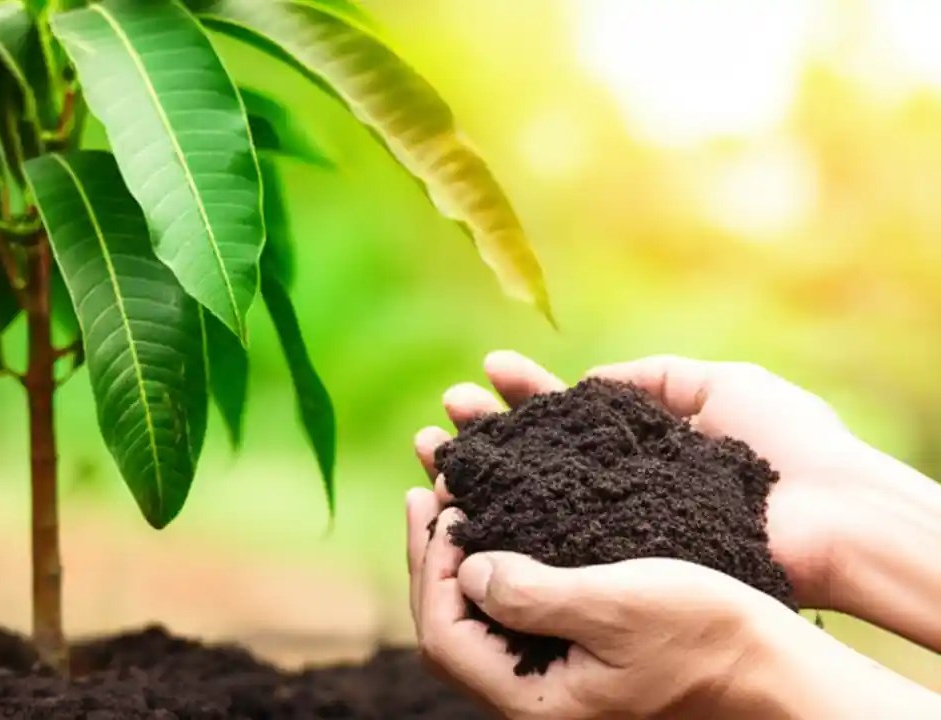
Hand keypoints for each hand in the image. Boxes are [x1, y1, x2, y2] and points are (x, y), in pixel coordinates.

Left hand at [406, 491, 787, 718]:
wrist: (774, 671)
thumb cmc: (706, 636)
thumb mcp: (617, 605)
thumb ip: (532, 594)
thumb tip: (466, 568)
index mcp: (536, 700)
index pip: (444, 635)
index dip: (431, 566)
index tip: (439, 504)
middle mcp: (535, 701)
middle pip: (448, 632)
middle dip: (431, 561)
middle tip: (426, 494)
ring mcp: (553, 685)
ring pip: (474, 624)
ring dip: (455, 563)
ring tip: (449, 504)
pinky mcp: (573, 662)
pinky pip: (508, 618)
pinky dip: (490, 572)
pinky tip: (497, 532)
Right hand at [415, 352, 861, 607]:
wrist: (833, 515)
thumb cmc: (788, 445)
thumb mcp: (720, 386)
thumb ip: (651, 381)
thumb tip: (587, 383)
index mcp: (644, 444)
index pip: (570, 414)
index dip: (526, 393)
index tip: (485, 370)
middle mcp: (624, 487)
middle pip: (540, 457)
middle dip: (489, 433)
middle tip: (442, 414)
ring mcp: (622, 528)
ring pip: (536, 499)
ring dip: (486, 474)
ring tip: (435, 447)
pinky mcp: (626, 564)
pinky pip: (557, 541)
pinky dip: (512, 523)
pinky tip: (474, 502)